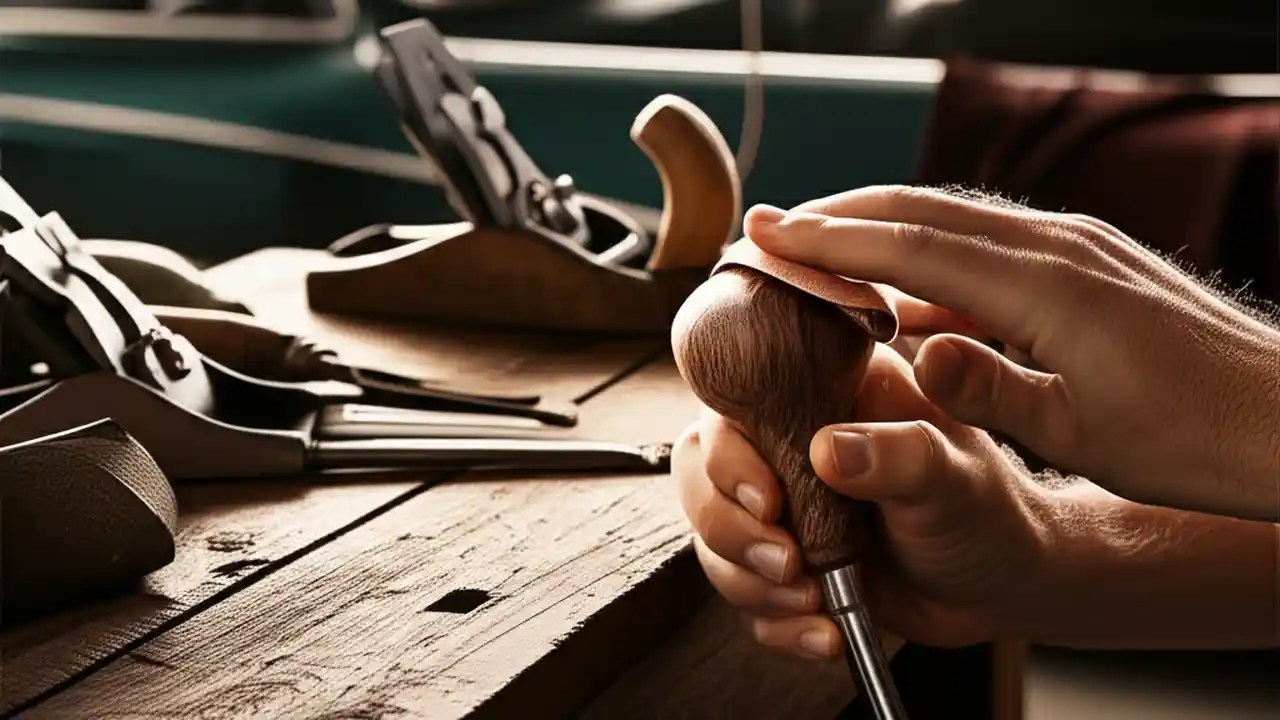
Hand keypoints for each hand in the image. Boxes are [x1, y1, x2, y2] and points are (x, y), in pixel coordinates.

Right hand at [673, 344, 1055, 658]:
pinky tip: (821, 634)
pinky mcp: (783, 560)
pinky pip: (744, 593)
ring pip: (712, 537)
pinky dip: (774, 622)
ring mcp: (781, 504)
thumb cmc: (987, 510)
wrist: (1001, 582)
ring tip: (811, 602)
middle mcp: (787, 442)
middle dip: (730, 527)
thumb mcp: (953, 477)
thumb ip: (898, 456)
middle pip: (701, 472)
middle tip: (786, 563)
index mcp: (822, 395)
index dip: (732, 455)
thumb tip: (831, 451)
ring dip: (749, 580)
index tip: (770, 500)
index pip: (736, 406)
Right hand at [745, 186, 1279, 520]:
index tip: (767, 232)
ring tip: (824, 247)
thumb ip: (987, 386)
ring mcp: (1079, 247)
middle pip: (925, 210)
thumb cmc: (1192, 439)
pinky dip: (931, 253)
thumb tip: (911, 347)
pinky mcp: (1091, 262)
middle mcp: (1059, 247)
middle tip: (775, 225)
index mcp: (1047, 285)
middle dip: (842, 213)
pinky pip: (989, 243)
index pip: (911, 246)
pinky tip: (910, 286)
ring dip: (883, 227)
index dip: (830, 238)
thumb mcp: (1079, 432)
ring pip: (955, 219)